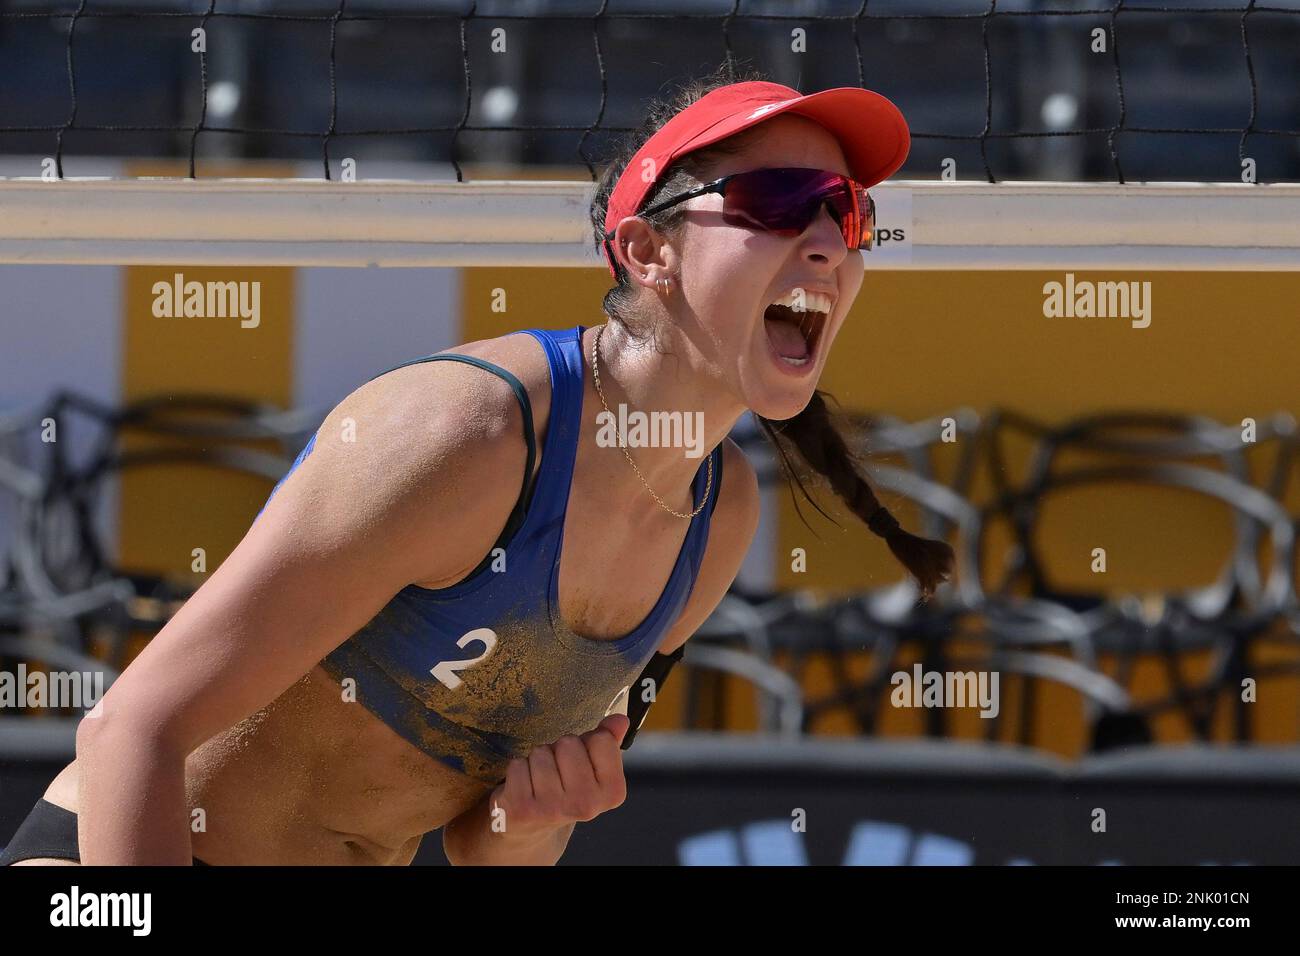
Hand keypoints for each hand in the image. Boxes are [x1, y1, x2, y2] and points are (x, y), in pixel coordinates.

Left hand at [488, 714, 629, 842]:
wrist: (532, 830)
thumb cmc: (566, 790)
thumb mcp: (593, 769)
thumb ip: (609, 742)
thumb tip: (620, 720)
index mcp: (612, 792)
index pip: (601, 739)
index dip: (587, 743)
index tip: (581, 761)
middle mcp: (586, 804)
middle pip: (569, 742)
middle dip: (559, 750)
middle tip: (557, 772)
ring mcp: (553, 808)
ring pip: (541, 752)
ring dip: (537, 760)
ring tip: (540, 781)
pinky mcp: (522, 808)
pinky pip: (517, 765)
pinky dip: (517, 770)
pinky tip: (524, 788)